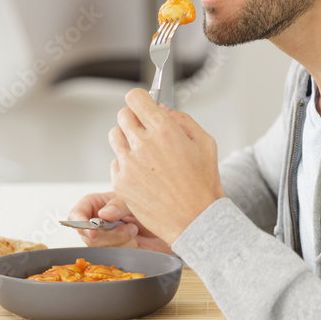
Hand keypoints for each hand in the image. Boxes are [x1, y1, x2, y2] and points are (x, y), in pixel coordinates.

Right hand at [67, 191, 171, 253]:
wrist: (171, 223)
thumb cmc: (150, 205)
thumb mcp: (134, 200)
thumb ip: (119, 205)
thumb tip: (103, 215)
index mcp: (96, 205)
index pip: (76, 215)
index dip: (80, 224)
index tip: (92, 231)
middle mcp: (97, 223)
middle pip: (88, 237)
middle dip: (110, 235)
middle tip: (130, 228)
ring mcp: (106, 239)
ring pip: (102, 249)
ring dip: (122, 242)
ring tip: (135, 231)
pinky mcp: (116, 252)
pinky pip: (114, 257)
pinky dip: (128, 250)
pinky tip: (136, 242)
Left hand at [109, 89, 224, 244]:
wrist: (196, 221)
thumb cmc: (203, 184)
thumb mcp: (205, 143)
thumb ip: (182, 119)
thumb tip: (162, 109)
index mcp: (165, 130)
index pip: (135, 98)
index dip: (140, 99)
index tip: (143, 104)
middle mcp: (143, 144)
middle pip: (123, 114)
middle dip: (134, 118)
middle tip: (145, 130)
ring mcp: (129, 164)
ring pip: (115, 136)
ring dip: (127, 139)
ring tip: (143, 153)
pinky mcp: (121, 182)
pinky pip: (115, 161)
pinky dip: (126, 164)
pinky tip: (144, 175)